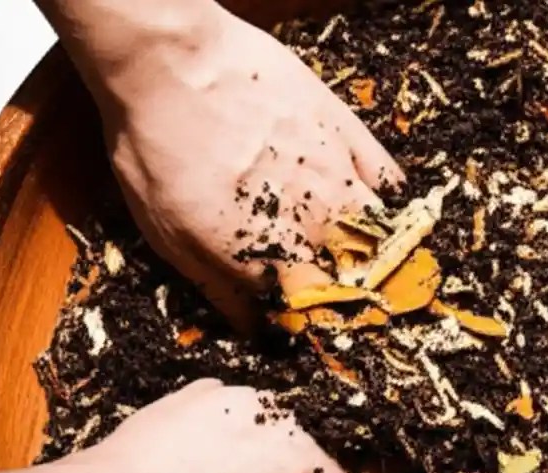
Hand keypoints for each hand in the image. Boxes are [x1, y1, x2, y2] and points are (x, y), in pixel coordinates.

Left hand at [99, 4, 403, 313]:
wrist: (170, 61)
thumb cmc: (155, 146)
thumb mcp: (168, 234)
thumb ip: (218, 287)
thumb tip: (253, 331)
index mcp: (272, 257)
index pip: (315, 315)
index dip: (320, 331)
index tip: (318, 336)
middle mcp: (316, 223)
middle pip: (358, 281)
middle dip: (359, 299)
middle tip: (353, 305)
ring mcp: (339, 176)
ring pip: (381, 234)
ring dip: (381, 257)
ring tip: (374, 267)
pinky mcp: (347, 132)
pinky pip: (389, 177)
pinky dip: (392, 201)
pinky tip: (383, 208)